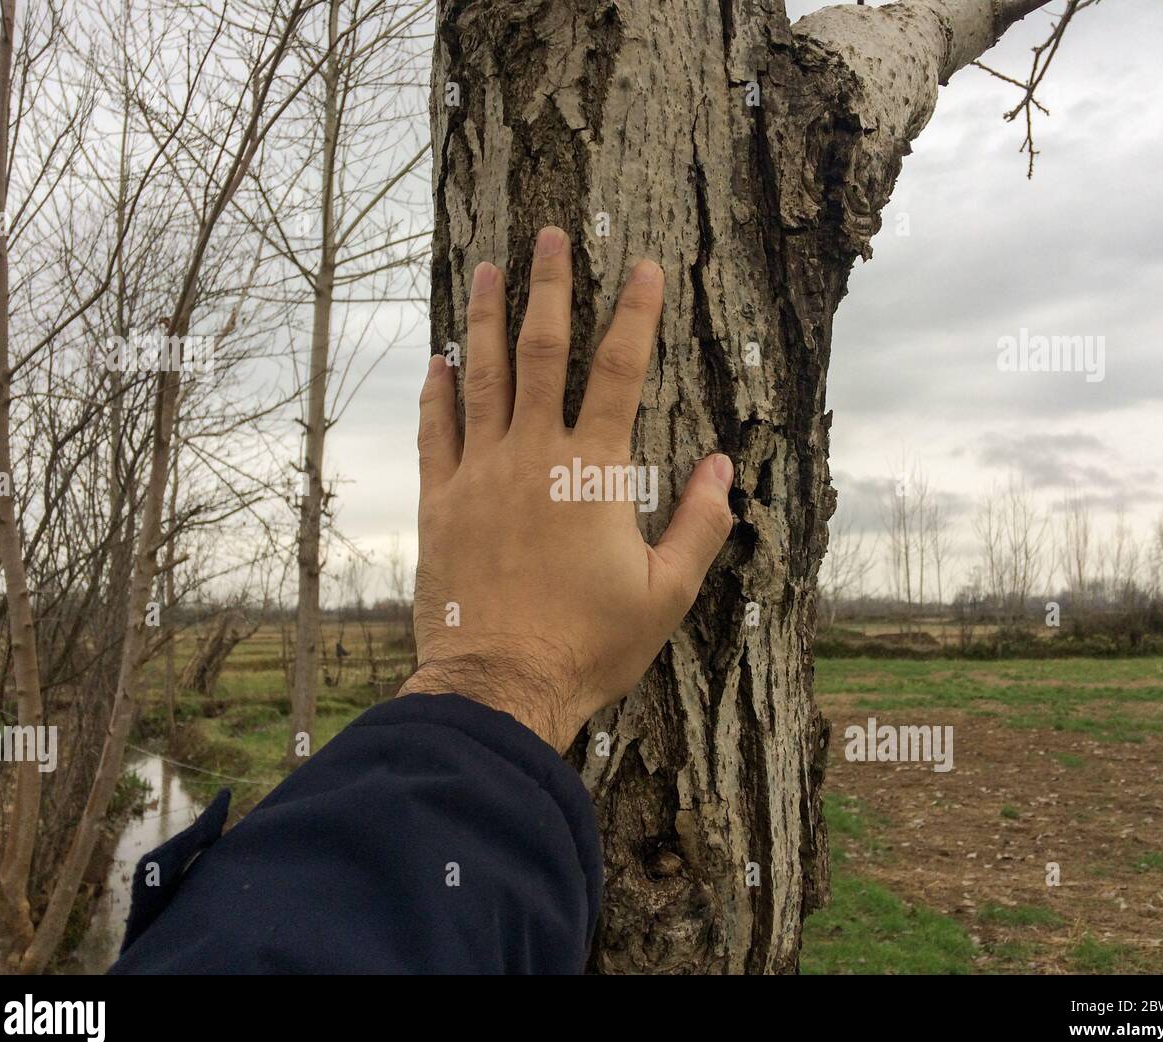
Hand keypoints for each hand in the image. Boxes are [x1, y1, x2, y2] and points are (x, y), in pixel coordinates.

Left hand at [400, 226, 733, 752]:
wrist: (499, 685)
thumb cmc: (588, 644)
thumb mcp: (666, 593)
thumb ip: (699, 525)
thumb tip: (724, 468)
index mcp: (591, 472)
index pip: (618, 372)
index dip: (633, 314)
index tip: (641, 266)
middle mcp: (531, 457)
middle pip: (541, 353)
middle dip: (548, 289)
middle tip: (546, 235)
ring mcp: (479, 476)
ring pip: (482, 378)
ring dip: (485, 319)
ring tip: (485, 268)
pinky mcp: (442, 503)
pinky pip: (437, 432)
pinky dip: (438, 392)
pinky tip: (438, 360)